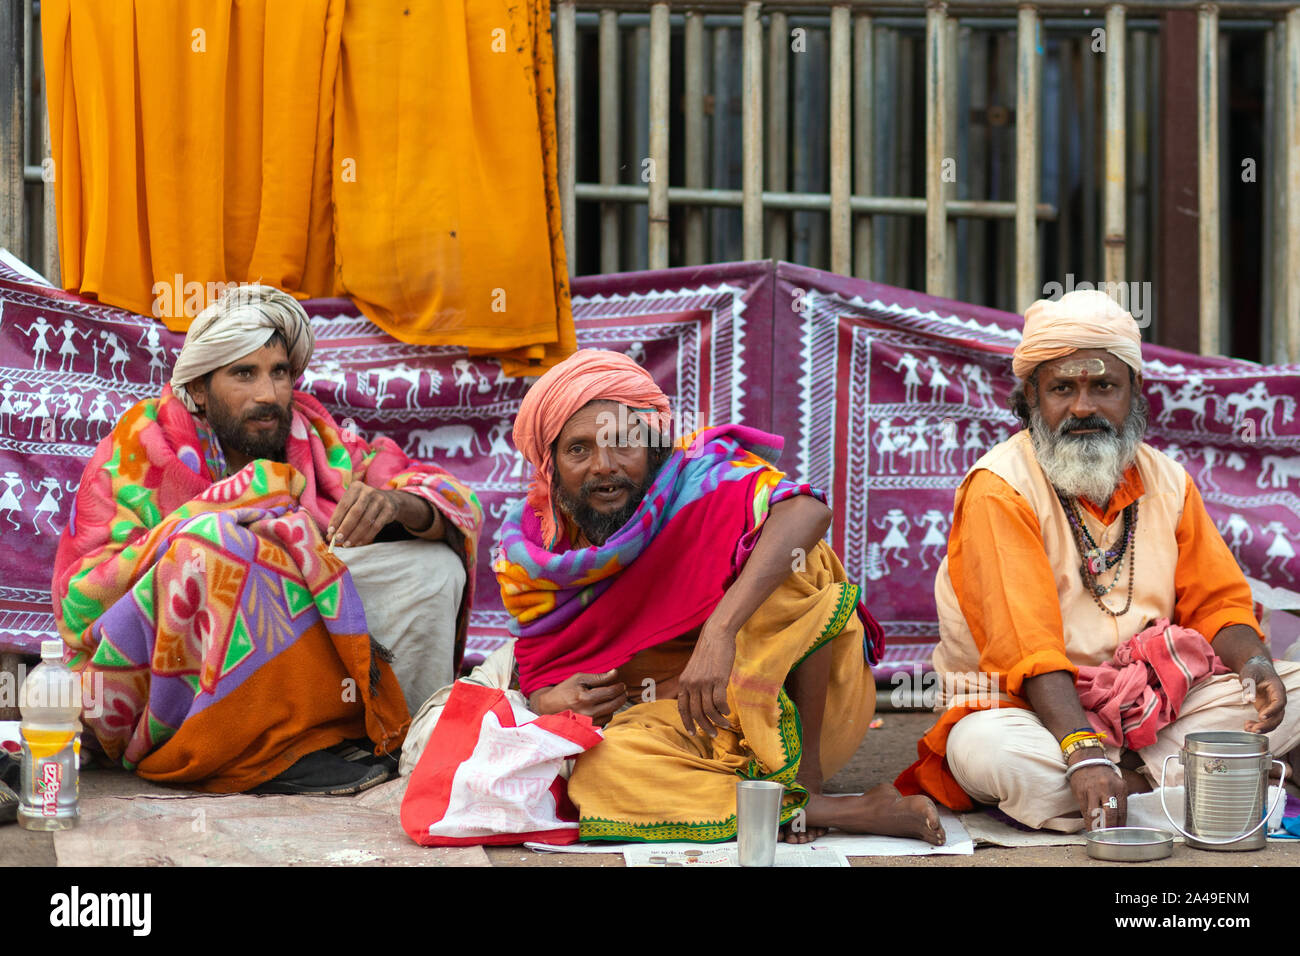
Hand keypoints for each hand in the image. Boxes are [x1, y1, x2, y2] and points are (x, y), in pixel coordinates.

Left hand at [327, 485, 401, 548]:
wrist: (390, 500)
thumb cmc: (364, 503)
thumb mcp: (353, 502)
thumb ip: (341, 517)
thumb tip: (331, 535)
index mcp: (356, 487)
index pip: (344, 505)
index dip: (336, 519)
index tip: (330, 531)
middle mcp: (369, 491)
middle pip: (355, 512)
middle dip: (345, 528)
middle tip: (338, 539)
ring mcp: (380, 500)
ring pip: (366, 521)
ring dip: (355, 535)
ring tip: (347, 544)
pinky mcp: (389, 510)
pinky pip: (376, 526)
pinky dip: (366, 537)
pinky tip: (359, 543)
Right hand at [532, 671, 626, 725]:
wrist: (549, 707)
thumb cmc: (564, 691)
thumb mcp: (579, 679)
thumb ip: (598, 677)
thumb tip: (615, 673)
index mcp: (585, 698)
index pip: (610, 692)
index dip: (619, 687)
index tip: (622, 684)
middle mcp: (588, 713)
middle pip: (614, 704)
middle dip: (622, 696)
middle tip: (623, 690)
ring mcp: (588, 723)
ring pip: (611, 714)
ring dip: (615, 705)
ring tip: (611, 698)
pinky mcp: (588, 729)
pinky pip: (605, 721)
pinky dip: (607, 713)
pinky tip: (603, 707)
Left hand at [676, 616, 736, 737]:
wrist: (716, 635)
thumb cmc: (708, 652)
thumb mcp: (694, 669)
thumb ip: (694, 685)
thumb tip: (699, 702)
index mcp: (683, 682)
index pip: (682, 708)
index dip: (687, 722)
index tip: (693, 733)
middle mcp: (691, 684)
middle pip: (696, 713)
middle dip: (705, 727)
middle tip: (713, 734)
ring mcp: (704, 682)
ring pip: (709, 710)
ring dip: (718, 721)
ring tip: (725, 724)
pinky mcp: (718, 679)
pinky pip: (720, 702)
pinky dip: (724, 710)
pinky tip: (727, 711)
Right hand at [1067, 749, 1126, 829]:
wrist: (1086, 760)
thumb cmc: (1104, 776)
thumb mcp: (1117, 783)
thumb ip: (1120, 800)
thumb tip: (1121, 822)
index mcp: (1119, 787)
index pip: (1122, 811)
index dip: (1121, 826)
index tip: (1120, 835)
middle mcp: (1106, 788)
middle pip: (1110, 815)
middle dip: (1110, 829)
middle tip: (1110, 839)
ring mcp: (1092, 790)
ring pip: (1095, 815)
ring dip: (1097, 829)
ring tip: (1099, 837)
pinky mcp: (1080, 792)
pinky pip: (1085, 811)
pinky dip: (1088, 822)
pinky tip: (1090, 828)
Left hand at [1239, 657, 1285, 733]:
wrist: (1256, 668)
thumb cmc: (1254, 669)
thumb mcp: (1249, 674)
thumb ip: (1250, 686)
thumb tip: (1249, 699)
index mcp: (1277, 689)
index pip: (1279, 702)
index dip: (1272, 711)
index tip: (1261, 717)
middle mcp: (1278, 699)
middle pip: (1278, 716)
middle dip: (1267, 725)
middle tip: (1254, 730)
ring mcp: (1273, 705)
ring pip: (1273, 721)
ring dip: (1263, 728)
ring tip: (1248, 730)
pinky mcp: (1266, 709)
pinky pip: (1266, 720)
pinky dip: (1258, 725)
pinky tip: (1247, 726)